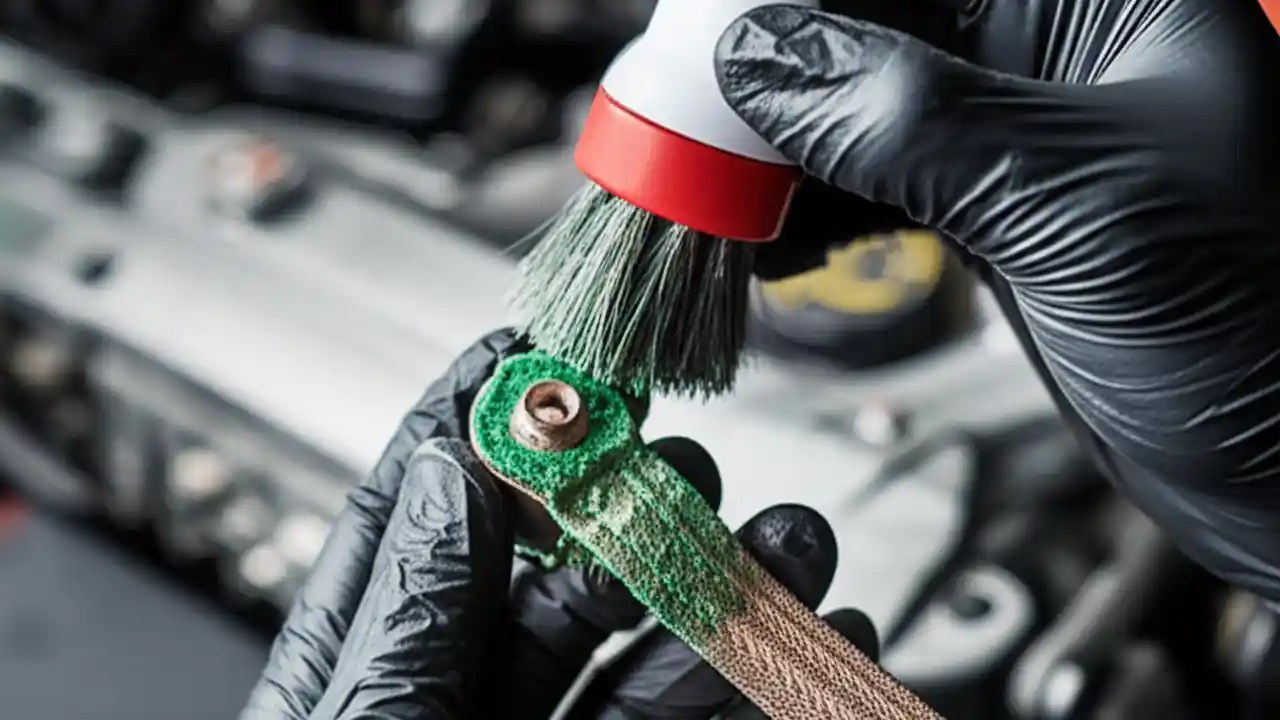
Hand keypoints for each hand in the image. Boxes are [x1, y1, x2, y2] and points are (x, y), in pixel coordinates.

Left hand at [240, 330, 879, 718]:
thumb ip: (412, 610)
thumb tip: (445, 460)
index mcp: (366, 698)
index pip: (417, 525)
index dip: (473, 425)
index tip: (534, 349)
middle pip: (559, 580)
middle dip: (634, 505)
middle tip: (685, 458)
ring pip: (655, 656)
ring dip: (728, 584)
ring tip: (792, 539)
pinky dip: (773, 681)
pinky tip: (818, 635)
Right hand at [714, 0, 1279, 601]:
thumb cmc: (1255, 329)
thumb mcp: (1070, 202)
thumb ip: (907, 120)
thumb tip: (759, 55)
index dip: (798, 1)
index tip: (708, 36)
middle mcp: (1050, 48)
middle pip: (867, 22)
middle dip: (766, 68)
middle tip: (678, 122)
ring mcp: (1011, 128)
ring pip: (855, 102)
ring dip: (770, 147)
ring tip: (699, 193)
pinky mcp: (986, 206)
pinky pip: (869, 179)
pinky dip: (807, 208)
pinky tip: (760, 240)